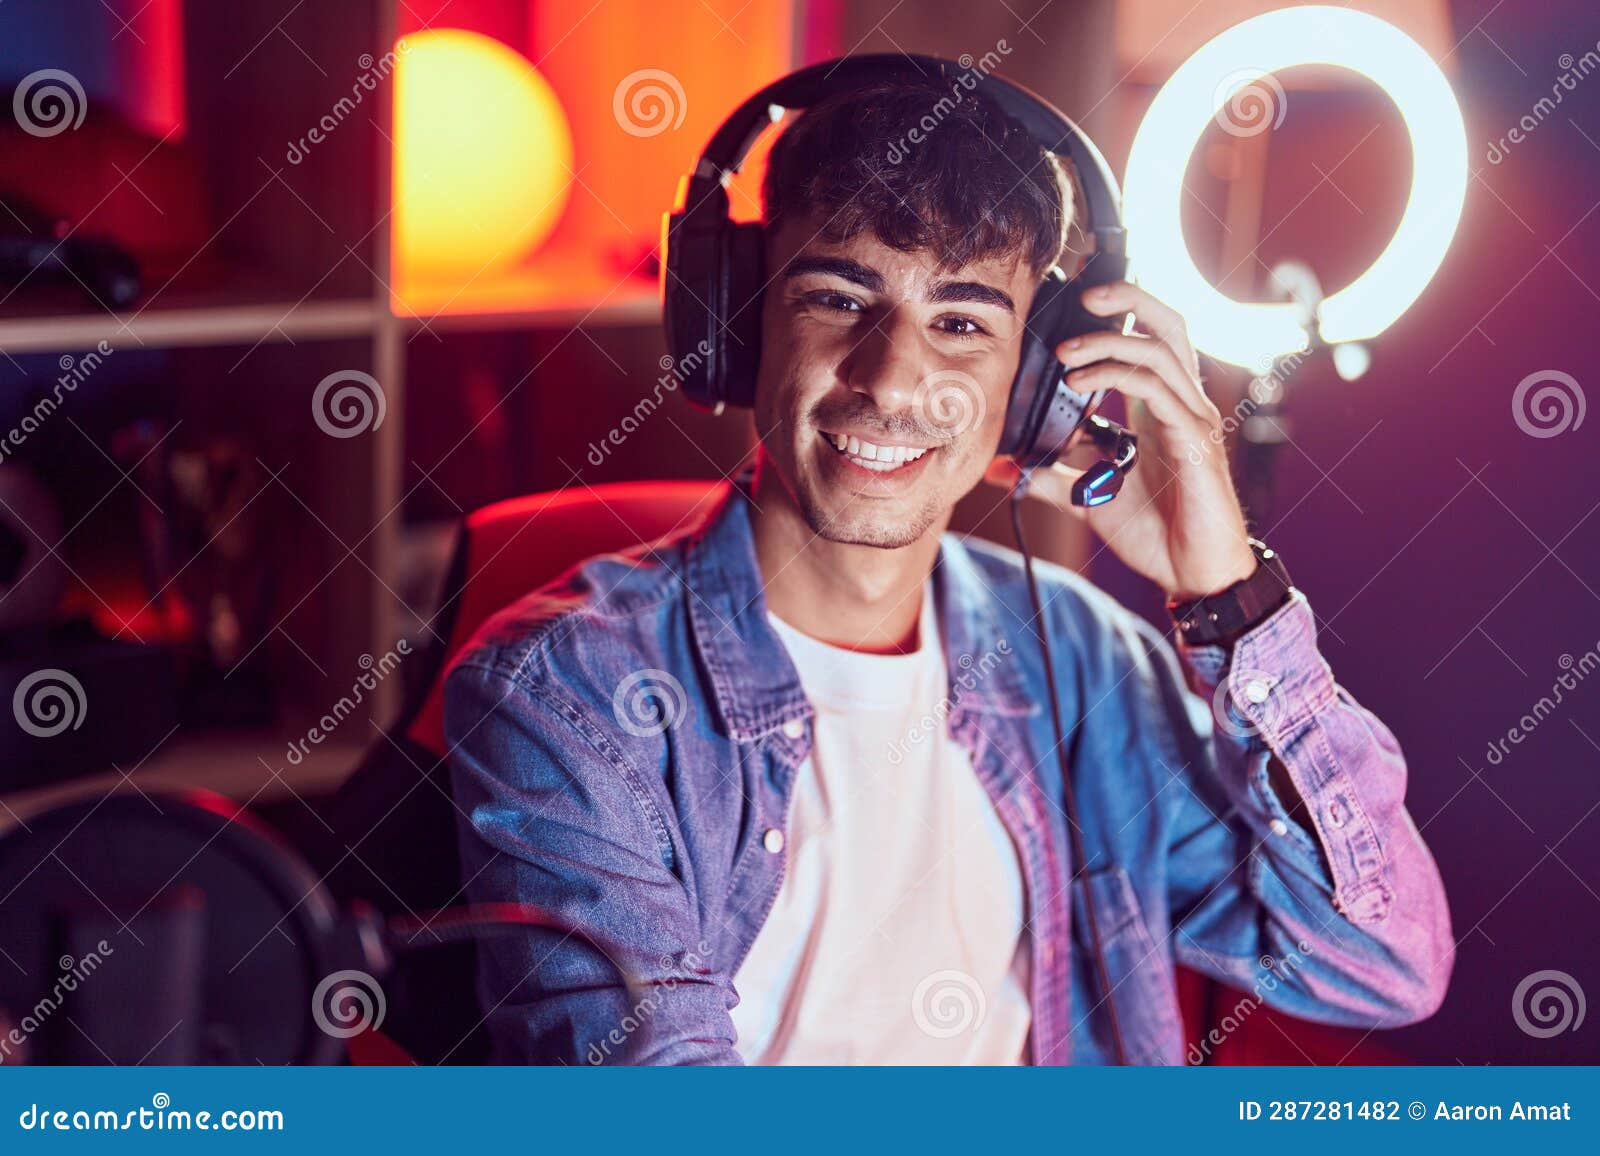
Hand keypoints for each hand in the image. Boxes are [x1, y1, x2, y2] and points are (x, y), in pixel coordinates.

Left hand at [984, 280, 1255, 600]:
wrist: (1191, 574)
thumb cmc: (1155, 532)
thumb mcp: (1089, 499)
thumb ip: (1051, 478)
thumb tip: (1005, 467)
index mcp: (1161, 407)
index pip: (1152, 337)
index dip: (1122, 311)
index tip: (1075, 307)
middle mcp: (1182, 403)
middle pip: (1169, 323)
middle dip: (1129, 296)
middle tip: (1082, 296)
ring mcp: (1193, 418)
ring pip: (1159, 349)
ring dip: (1109, 341)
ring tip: (1068, 352)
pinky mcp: (1195, 440)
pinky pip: (1158, 389)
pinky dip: (1118, 375)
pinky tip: (1082, 382)